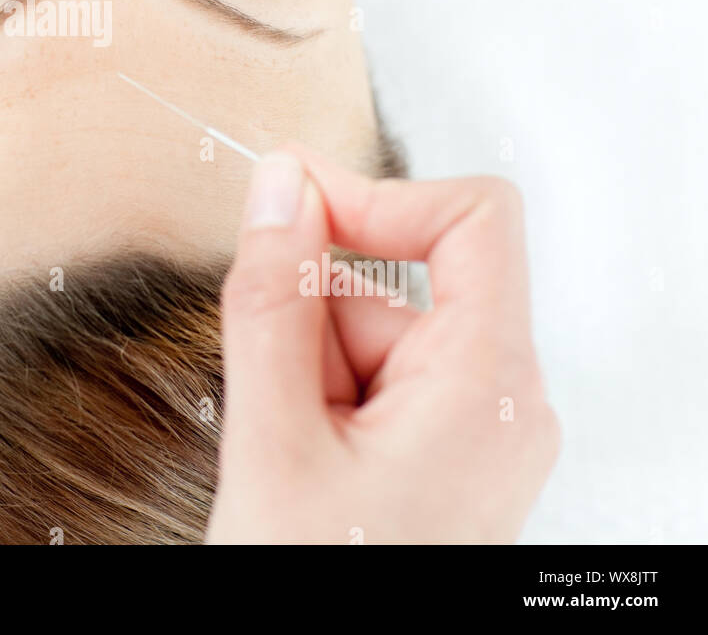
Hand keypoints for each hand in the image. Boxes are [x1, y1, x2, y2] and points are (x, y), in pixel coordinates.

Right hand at [206, 148, 559, 543]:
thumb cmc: (317, 584)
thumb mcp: (274, 439)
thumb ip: (273, 299)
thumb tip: (281, 187)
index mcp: (489, 388)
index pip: (471, 220)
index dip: (375, 195)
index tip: (289, 202)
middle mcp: (500, 400)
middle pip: (396, 282)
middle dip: (310, 319)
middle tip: (271, 400)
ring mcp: (472, 430)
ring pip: (370, 331)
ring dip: (305, 370)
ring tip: (286, 452)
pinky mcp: (440, 450)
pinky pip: (371, 377)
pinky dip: (316, 399)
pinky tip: (300, 461)